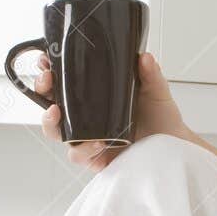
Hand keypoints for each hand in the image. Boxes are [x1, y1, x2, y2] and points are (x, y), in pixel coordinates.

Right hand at [36, 50, 190, 172]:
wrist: (174, 144)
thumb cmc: (160, 117)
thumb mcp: (155, 90)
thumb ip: (149, 73)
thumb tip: (144, 57)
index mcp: (93, 97)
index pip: (63, 83)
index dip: (49, 73)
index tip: (45, 62)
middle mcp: (86, 118)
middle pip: (51, 105)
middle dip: (42, 93)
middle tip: (47, 83)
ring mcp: (87, 139)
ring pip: (57, 133)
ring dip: (54, 124)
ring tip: (60, 113)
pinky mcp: (95, 159)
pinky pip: (80, 156)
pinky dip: (85, 149)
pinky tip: (98, 143)